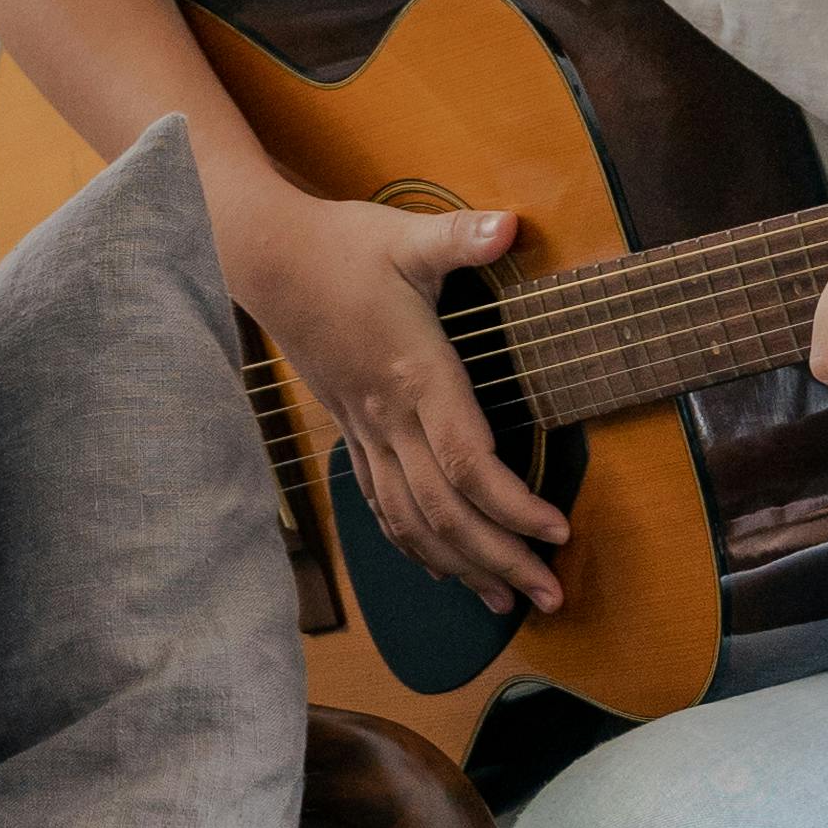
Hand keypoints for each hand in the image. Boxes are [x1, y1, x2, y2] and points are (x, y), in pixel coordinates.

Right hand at [243, 190, 567, 617]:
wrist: (269, 260)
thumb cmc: (344, 246)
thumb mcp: (406, 237)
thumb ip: (461, 237)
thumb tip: (511, 224)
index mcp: (414, 375)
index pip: (467, 463)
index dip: (513, 508)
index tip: (558, 532)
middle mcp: (388, 417)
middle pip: (445, 511)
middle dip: (500, 560)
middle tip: (550, 597)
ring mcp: (365, 431)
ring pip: (411, 522)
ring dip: (462, 568)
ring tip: (508, 603)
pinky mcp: (352, 433)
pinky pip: (383, 505)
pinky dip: (416, 545)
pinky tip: (443, 569)